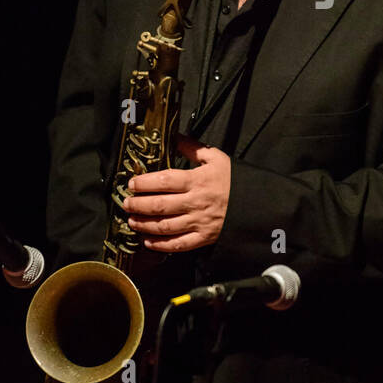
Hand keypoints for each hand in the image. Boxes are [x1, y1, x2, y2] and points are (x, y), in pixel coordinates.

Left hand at [121, 134, 230, 252]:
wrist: (256, 202)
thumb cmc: (234, 179)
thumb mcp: (216, 157)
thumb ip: (192, 148)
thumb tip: (174, 137)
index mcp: (197, 180)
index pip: (164, 181)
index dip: (145, 183)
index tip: (132, 184)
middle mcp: (195, 202)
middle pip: (160, 205)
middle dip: (139, 205)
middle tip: (126, 203)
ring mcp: (199, 222)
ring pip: (165, 226)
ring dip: (145, 224)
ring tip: (132, 220)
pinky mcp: (204, 237)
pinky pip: (179, 244)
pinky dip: (161, 245)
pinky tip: (148, 241)